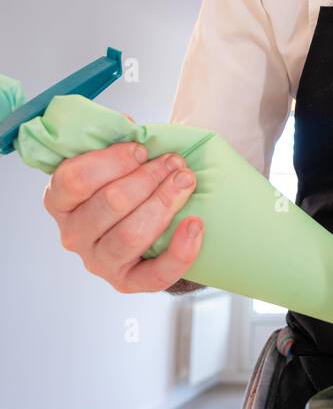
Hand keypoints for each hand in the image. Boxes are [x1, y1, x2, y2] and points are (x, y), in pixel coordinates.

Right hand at [43, 137, 203, 292]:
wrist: (150, 231)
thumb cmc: (129, 187)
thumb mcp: (114, 161)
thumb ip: (116, 144)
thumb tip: (128, 125)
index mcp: (60, 199)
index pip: (74, 179)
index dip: (112, 161)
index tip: (142, 149)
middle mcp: (73, 234)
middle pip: (110, 203)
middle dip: (149, 177)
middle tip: (176, 163)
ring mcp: (99, 261)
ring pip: (130, 235)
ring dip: (164, 204)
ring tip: (186, 182)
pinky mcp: (127, 283)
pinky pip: (155, 274)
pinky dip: (180, 251)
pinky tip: (196, 225)